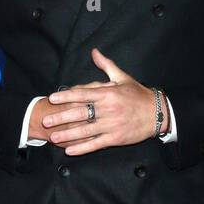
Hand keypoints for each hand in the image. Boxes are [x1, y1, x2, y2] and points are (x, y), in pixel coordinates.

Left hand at [40, 48, 167, 154]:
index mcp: (108, 93)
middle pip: (80, 114)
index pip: (83, 94)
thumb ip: (106, 65)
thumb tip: (94, 52)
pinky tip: (70, 151)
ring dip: (68, 135)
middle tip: (46, 121)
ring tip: (53, 138)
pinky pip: (96, 144)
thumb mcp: (122, 77)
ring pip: (86, 131)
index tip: (52, 98)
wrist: (157, 113)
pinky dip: (82, 148)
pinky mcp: (116, 138)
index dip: (66, 96)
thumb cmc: (138, 94)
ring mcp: (112, 125)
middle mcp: (108, 109)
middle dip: (62, 118)